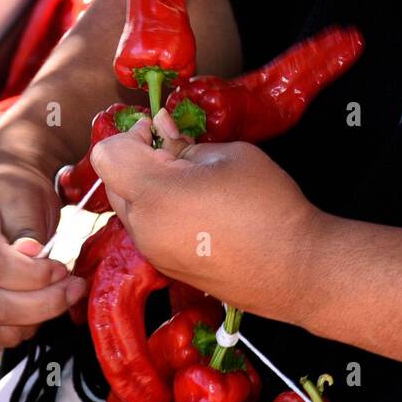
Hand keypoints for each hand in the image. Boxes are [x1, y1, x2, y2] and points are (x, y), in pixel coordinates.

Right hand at [0, 154, 85, 348]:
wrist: (0, 198)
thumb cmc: (12, 192)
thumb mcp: (24, 195)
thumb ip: (27, 227)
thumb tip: (32, 255)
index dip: (35, 275)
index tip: (62, 267)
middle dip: (46, 302)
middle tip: (75, 286)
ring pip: (4, 328)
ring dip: (43, 317)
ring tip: (65, 291)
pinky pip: (5, 337)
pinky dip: (32, 326)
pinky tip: (46, 302)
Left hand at [90, 112, 320, 321]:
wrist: (294, 269)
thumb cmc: (267, 207)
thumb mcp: (228, 155)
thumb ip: (186, 146)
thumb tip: (166, 137)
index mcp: (154, 194)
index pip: (107, 154)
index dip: (129, 135)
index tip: (158, 131)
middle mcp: (144, 228)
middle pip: (114, 181)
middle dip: (137, 160)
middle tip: (175, 151)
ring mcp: (154, 253)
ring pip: (131, 208)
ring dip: (149, 187)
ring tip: (192, 181)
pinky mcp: (168, 268)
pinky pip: (150, 230)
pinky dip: (162, 212)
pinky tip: (198, 208)